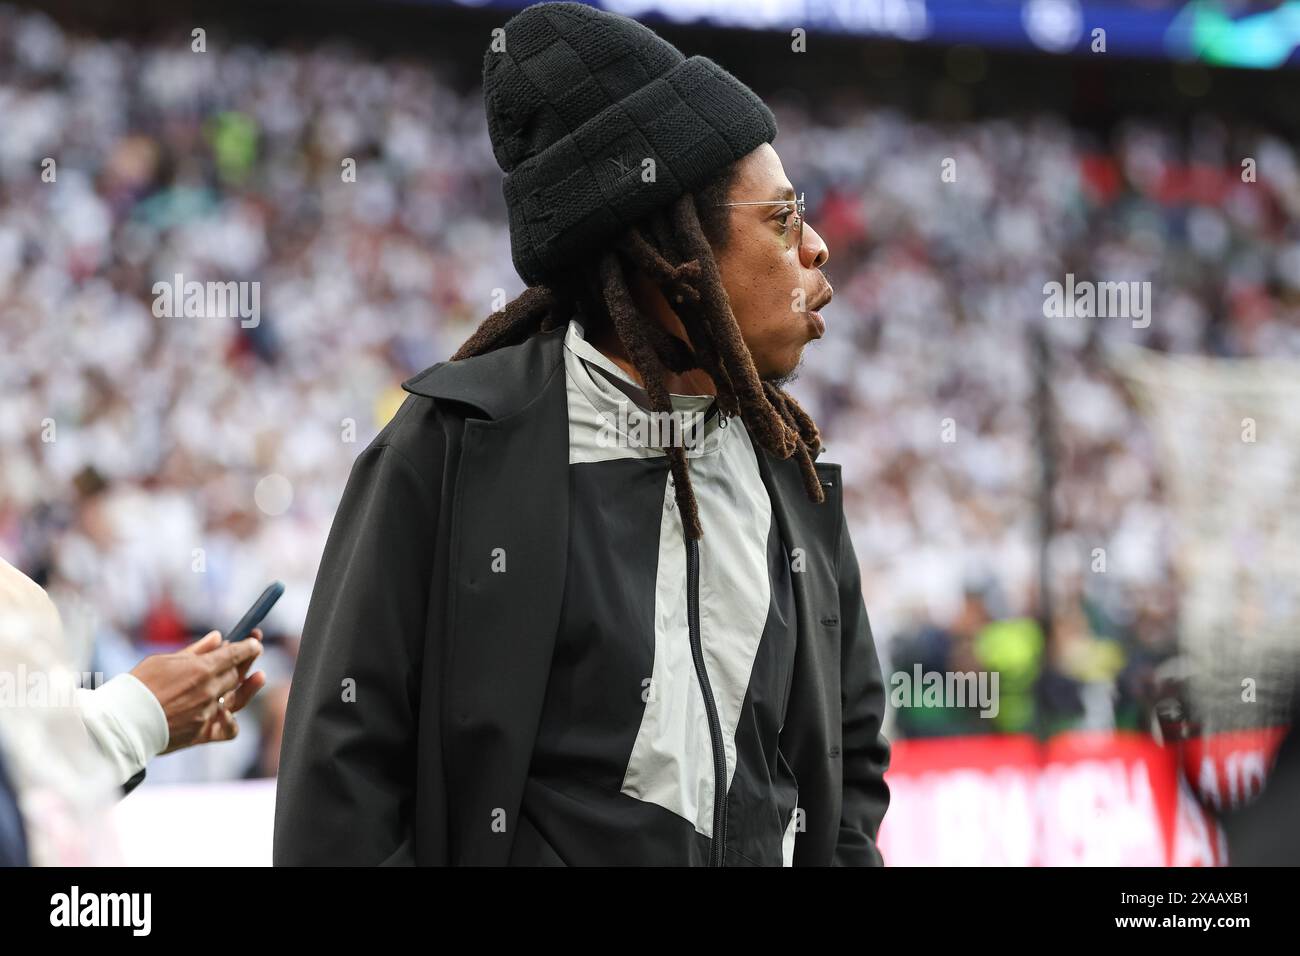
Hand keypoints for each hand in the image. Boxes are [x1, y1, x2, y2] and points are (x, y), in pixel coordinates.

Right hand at [130, 629, 266, 752]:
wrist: (122, 721)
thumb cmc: (138, 686)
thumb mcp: (165, 660)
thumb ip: (196, 650)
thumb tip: (218, 637)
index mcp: (202, 669)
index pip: (236, 654)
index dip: (249, 646)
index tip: (255, 641)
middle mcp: (210, 691)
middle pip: (236, 674)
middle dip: (244, 663)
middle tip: (247, 655)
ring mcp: (208, 713)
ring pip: (237, 699)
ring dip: (250, 687)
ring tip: (258, 677)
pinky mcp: (202, 733)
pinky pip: (228, 729)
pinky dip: (230, 722)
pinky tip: (229, 714)